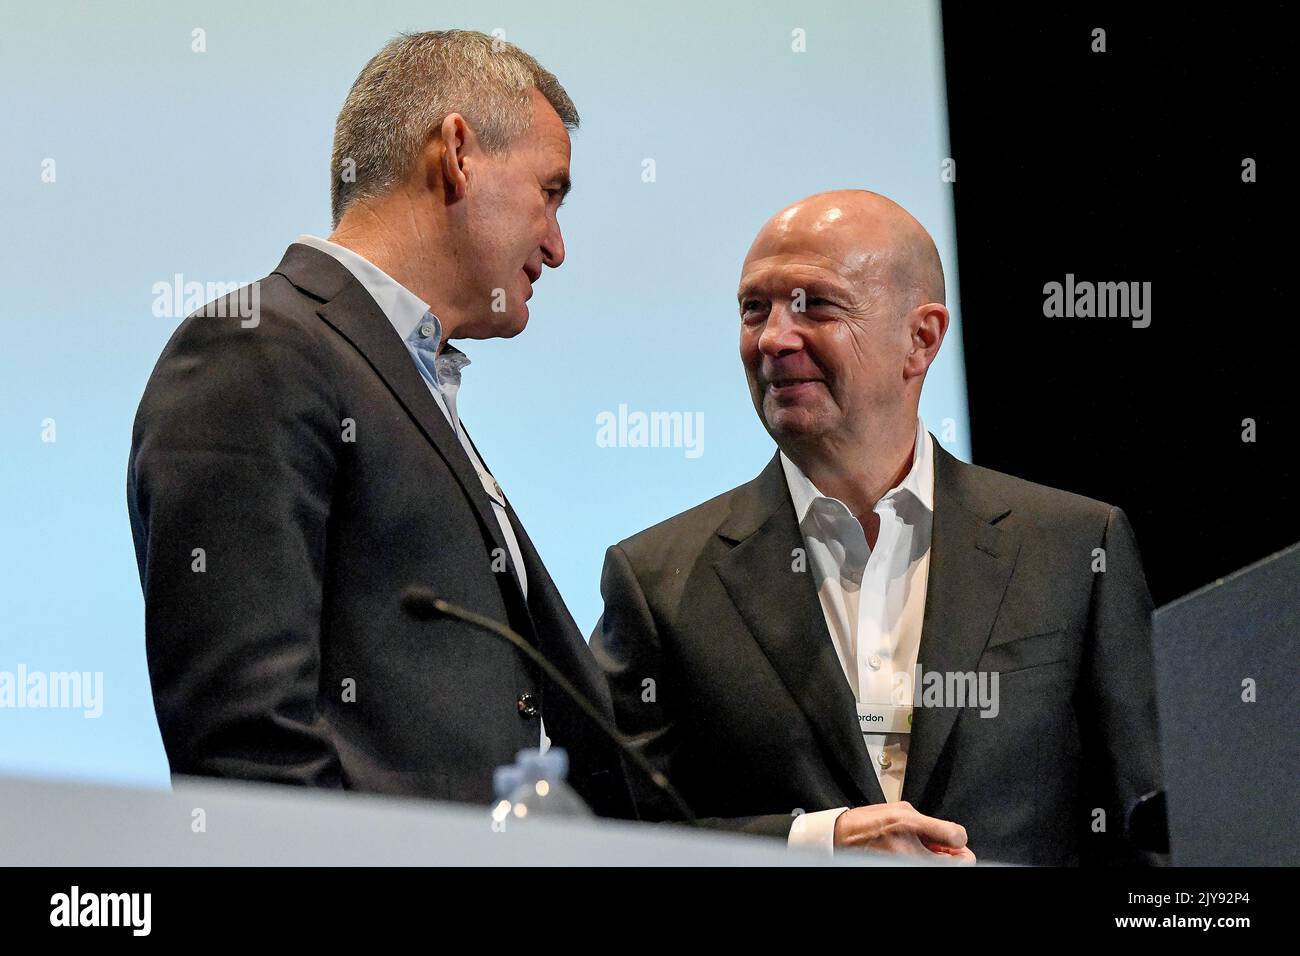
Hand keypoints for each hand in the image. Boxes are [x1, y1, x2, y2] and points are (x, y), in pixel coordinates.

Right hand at [833, 801, 975, 862]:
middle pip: (954, 864)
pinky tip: (910, 847)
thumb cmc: (870, 824)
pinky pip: (923, 862)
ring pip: (938, 863)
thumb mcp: (906, 813)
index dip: (959, 842)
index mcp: (922, 854)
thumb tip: (958, 836)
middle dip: (948, 850)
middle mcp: (917, 864)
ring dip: (934, 852)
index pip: (965, 858)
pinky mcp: (901, 865)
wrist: (845, 837)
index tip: (950, 837)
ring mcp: (909, 865)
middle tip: (935, 839)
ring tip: (918, 841)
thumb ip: (937, 826)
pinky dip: (921, 855)